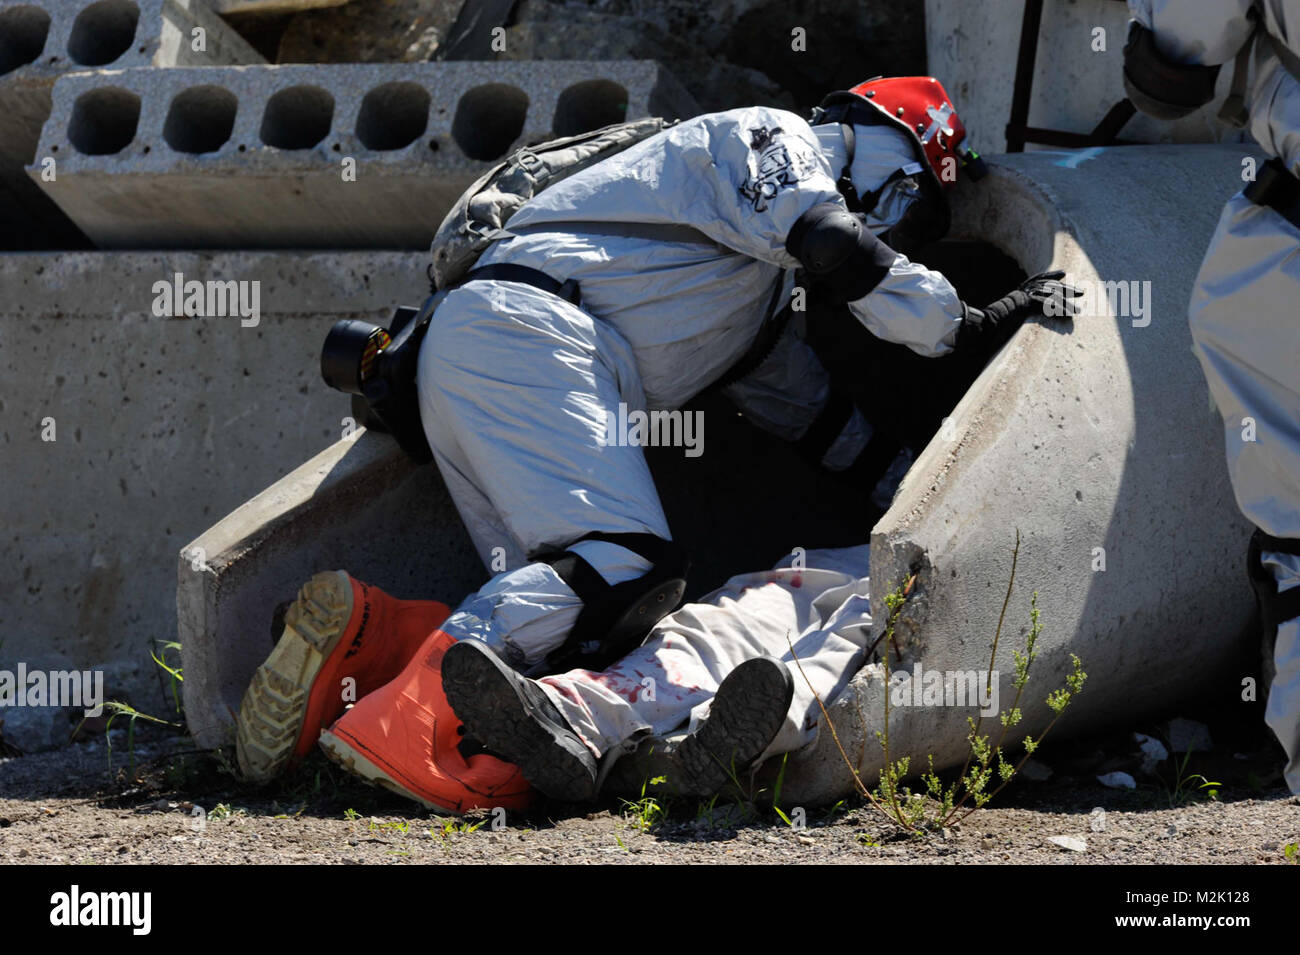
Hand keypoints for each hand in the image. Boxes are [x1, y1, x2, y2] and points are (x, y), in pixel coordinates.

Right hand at [965, 270, 1081, 327]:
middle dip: (1067, 289)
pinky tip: (1071, 313)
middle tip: (1082, 292)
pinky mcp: (1028, 303)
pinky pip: (1048, 306)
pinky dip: (1061, 310)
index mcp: (1019, 291)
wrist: (984, 322)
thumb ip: (1014, 311)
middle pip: (1050, 286)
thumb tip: (1015, 314)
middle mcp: (1024, 290)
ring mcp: (1026, 296)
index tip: (1062, 273)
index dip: (1050, 276)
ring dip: (1067, 302)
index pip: (1038, 279)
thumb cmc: (991, 322)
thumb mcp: (1005, 314)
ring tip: (1080, 309)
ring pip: (1052, 296)